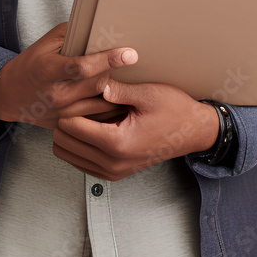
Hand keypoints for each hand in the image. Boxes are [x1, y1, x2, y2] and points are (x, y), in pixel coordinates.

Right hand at [0, 20, 137, 129]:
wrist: (8, 95)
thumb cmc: (30, 64)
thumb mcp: (44, 43)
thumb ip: (70, 34)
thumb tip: (97, 26)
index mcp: (48, 70)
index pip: (82, 66)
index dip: (108, 60)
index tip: (129, 54)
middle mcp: (55, 94)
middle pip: (96, 86)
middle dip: (118, 75)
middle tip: (135, 66)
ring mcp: (61, 113)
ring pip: (99, 106)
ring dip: (118, 94)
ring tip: (134, 84)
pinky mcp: (66, 125)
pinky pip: (94, 119)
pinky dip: (109, 109)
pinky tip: (120, 101)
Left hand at [52, 77, 220, 180]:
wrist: (193, 131)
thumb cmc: (174, 110)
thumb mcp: (147, 93)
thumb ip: (118, 90)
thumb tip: (95, 82)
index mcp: (117, 143)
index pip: (71, 127)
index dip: (68, 106)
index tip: (74, 91)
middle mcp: (112, 163)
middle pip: (64, 144)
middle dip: (64, 121)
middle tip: (74, 101)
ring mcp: (113, 172)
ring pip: (68, 156)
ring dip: (69, 134)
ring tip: (79, 113)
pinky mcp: (115, 174)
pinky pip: (81, 163)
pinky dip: (77, 146)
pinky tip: (86, 127)